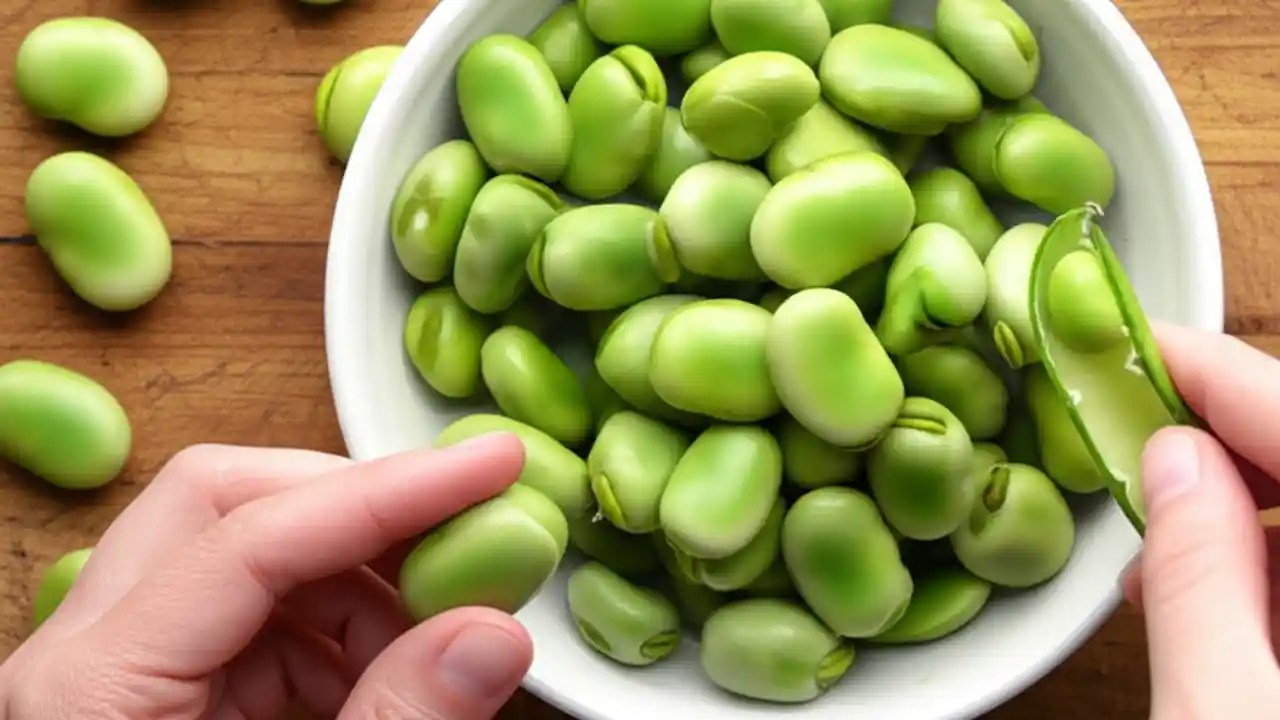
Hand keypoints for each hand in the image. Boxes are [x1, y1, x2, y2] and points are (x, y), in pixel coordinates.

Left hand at [0, 433, 534, 718]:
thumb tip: (496, 633)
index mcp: (89, 691)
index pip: (250, 535)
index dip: (385, 491)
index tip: (486, 467)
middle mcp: (82, 658)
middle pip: (224, 505)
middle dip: (360, 512)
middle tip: (469, 534)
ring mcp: (115, 671)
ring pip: (245, 553)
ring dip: (360, 579)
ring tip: (440, 636)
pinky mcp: (155, 694)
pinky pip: (254, 619)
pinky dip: (339, 631)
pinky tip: (392, 676)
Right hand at [1124, 324, 1279, 718]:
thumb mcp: (1222, 713)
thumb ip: (1198, 578)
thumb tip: (1168, 456)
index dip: (1218, 370)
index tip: (1130, 345)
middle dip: (1217, 438)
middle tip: (1123, 437)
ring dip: (1230, 508)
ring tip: (1150, 552)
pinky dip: (1255, 563)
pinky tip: (1199, 601)